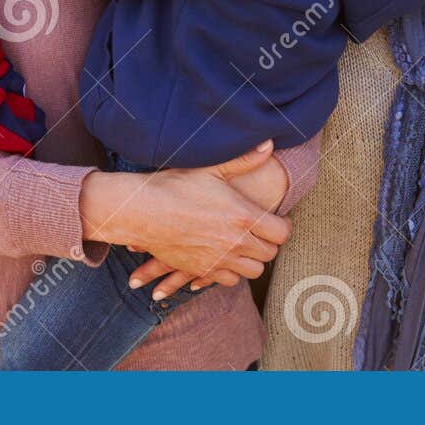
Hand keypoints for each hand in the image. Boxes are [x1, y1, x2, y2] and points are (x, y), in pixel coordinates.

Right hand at [129, 149, 290, 298]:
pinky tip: (225, 257)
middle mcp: (236, 242)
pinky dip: (231, 272)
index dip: (282, 226)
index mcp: (243, 216)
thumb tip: (269, 144)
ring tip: (244, 245)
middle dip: (268, 242)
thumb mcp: (212, 169)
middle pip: (270, 254)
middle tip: (260, 231)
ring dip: (252, 260)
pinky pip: (229, 281)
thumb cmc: (176, 186)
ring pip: (253, 271)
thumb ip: (244, 160)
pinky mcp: (202, 270)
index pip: (282, 233)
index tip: (277, 220)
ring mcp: (219, 260)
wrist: (142, 211)